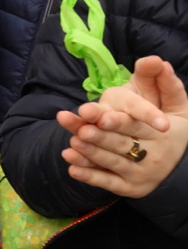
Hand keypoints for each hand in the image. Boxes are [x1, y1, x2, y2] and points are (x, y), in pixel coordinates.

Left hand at [56, 57, 187, 198]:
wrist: (183, 167)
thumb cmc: (174, 128)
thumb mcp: (177, 105)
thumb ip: (165, 83)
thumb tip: (158, 61)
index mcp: (161, 134)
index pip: (136, 125)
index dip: (118, 121)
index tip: (100, 116)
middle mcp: (151, 155)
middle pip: (120, 144)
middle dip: (98, 137)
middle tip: (80, 130)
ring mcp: (140, 174)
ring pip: (112, 163)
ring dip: (90, 154)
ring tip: (72, 144)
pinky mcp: (129, 188)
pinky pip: (107, 183)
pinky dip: (89, 176)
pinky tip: (71, 168)